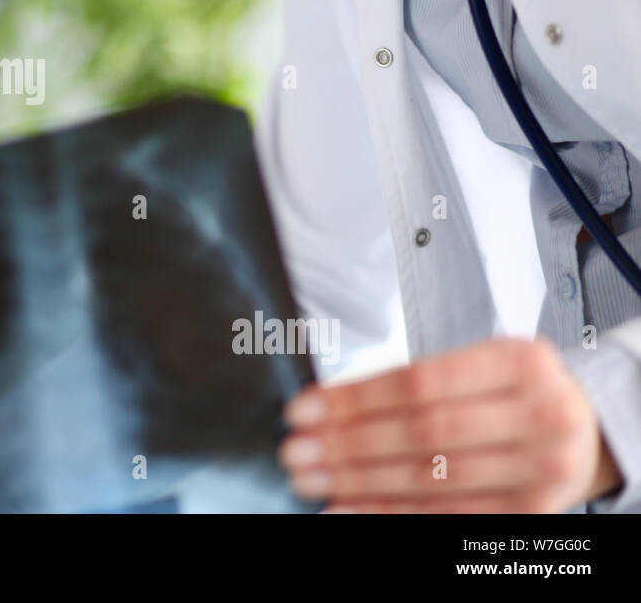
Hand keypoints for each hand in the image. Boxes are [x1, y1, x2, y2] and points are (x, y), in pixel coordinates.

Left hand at [277, 336, 621, 511]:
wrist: (582, 430)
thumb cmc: (513, 390)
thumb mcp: (478, 364)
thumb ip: (414, 381)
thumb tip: (325, 405)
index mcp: (520, 361)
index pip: (420, 382)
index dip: (356, 399)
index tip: (304, 409)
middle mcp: (540, 414)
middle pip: (423, 434)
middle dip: (348, 444)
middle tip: (296, 450)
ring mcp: (541, 469)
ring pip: (432, 479)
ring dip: (359, 481)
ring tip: (310, 478)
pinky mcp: (532, 511)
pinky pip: (448, 515)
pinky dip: (390, 513)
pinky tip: (348, 507)